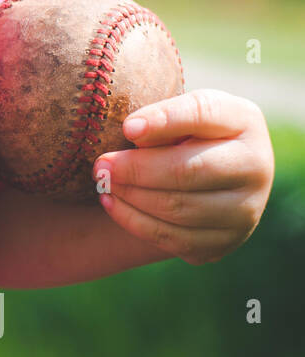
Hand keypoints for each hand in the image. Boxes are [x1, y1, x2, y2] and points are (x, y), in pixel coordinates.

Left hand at [93, 89, 273, 265]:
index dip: (164, 120)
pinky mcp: (222, 242)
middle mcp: (255, 167)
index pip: (203, 114)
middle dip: (136, 169)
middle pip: (188, 171)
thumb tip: (135, 132)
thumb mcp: (178, 114)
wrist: (207, 178)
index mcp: (244, 122)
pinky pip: (171, 238)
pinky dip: (133, 220)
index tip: (127, 127)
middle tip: (101, 165)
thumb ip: (163, 117)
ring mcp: (244, 210)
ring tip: (103, 182)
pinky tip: (110, 203)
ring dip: (131, 195)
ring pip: (177, 208)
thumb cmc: (184, 133)